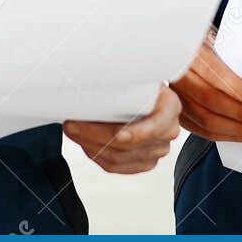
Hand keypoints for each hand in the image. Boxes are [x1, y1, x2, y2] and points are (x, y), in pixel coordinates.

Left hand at [64, 86, 180, 174]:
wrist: (147, 95)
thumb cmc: (138, 83)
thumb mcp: (135, 74)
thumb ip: (122, 77)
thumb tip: (88, 78)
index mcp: (170, 107)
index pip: (156, 126)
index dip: (137, 133)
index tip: (117, 134)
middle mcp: (168, 132)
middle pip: (128, 145)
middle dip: (95, 135)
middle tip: (71, 123)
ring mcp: (157, 151)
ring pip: (117, 158)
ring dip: (89, 144)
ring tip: (72, 130)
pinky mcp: (142, 163)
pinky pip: (115, 166)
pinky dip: (95, 154)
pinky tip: (83, 142)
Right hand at [170, 39, 241, 141]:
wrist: (176, 46)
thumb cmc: (199, 42)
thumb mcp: (215, 38)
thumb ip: (232, 53)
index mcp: (190, 52)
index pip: (215, 76)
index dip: (239, 92)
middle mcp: (178, 74)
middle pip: (211, 102)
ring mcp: (174, 95)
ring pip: (205, 120)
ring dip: (237, 130)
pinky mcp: (176, 110)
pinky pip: (199, 129)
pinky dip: (223, 135)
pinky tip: (241, 134)